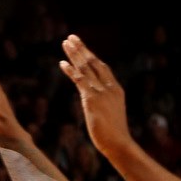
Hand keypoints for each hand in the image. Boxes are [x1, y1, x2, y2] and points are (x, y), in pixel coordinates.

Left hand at [60, 35, 133, 155]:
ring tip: (65, 43)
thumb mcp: (111, 113)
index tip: (82, 47)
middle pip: (93, 63)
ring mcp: (101, 92)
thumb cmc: (114, 134)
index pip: (102, 67)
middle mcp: (109, 87)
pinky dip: (70, 71)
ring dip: (74, 54)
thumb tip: (92, 100)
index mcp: (116, 89)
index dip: (91, 56)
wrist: (119, 144)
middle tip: (71, 37)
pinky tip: (62, 63)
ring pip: (86, 68)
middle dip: (81, 49)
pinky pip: (80, 80)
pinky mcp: (92, 99)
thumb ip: (104, 103)